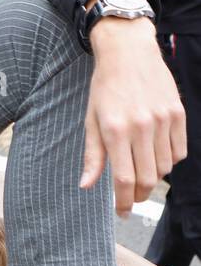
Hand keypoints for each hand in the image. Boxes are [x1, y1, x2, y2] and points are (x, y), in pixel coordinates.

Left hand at [82, 17, 185, 214]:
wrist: (128, 53)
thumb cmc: (105, 87)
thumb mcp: (91, 119)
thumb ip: (92, 155)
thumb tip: (87, 185)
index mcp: (115, 130)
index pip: (123, 178)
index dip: (122, 201)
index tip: (121, 212)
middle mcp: (141, 127)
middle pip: (146, 178)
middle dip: (138, 194)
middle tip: (130, 198)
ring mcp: (163, 121)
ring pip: (165, 168)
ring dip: (153, 178)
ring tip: (140, 173)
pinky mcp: (178, 115)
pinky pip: (179, 152)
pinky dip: (169, 161)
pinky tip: (156, 156)